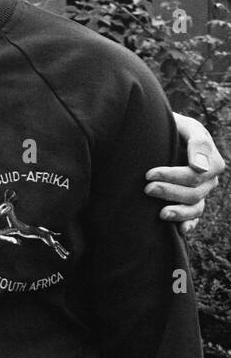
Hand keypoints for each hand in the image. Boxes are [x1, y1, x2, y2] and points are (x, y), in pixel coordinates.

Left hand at [145, 112, 224, 233]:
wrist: (163, 132)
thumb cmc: (174, 127)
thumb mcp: (186, 127)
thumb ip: (197, 142)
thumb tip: (200, 167)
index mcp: (211, 161)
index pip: (196, 175)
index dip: (173, 176)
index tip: (148, 174)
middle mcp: (209, 180)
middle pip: (194, 192)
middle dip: (169, 192)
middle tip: (146, 188)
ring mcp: (201, 193)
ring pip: (195, 208)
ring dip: (179, 212)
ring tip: (160, 213)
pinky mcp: (191, 202)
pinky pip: (194, 217)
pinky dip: (189, 224)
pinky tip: (180, 230)